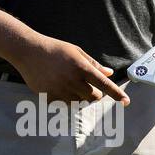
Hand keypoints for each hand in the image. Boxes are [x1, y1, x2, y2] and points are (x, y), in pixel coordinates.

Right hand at [13, 36, 129, 104]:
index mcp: (81, 67)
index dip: (116, 93)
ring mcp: (61, 90)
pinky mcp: (50, 97)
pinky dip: (66, 99)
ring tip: (70, 83)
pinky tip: (58, 86)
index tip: (126, 102)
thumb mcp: (76, 52)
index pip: (104, 84)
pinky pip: (65, 104)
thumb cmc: (55, 50)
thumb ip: (94, 64)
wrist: (28, 52)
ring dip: (80, 97)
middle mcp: (72, 80)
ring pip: (80, 102)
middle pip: (93, 97)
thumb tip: (109, 74)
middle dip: (95, 93)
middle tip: (87, 85)